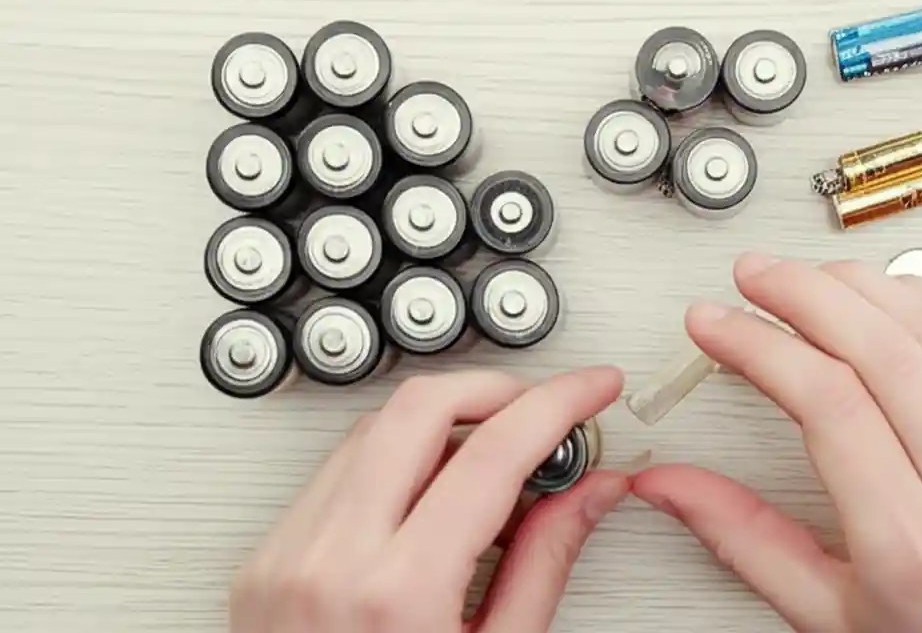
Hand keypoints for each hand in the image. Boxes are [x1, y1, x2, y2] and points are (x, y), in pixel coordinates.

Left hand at [230, 367, 627, 632]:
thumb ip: (546, 563)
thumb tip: (592, 492)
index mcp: (395, 595)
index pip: (492, 452)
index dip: (558, 405)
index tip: (593, 389)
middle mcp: (325, 561)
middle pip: (418, 409)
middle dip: (496, 390)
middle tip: (545, 409)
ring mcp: (283, 556)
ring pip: (373, 430)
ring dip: (445, 426)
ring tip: (496, 468)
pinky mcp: (264, 560)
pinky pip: (338, 473)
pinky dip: (396, 462)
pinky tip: (435, 498)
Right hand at [634, 254, 921, 632]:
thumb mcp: (831, 617)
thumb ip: (745, 540)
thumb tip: (671, 485)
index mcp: (911, 546)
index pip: (829, 402)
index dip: (759, 345)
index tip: (715, 323)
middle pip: (883, 350)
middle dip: (804, 293)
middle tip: (753, 276)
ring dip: (865, 285)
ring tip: (811, 273)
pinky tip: (892, 291)